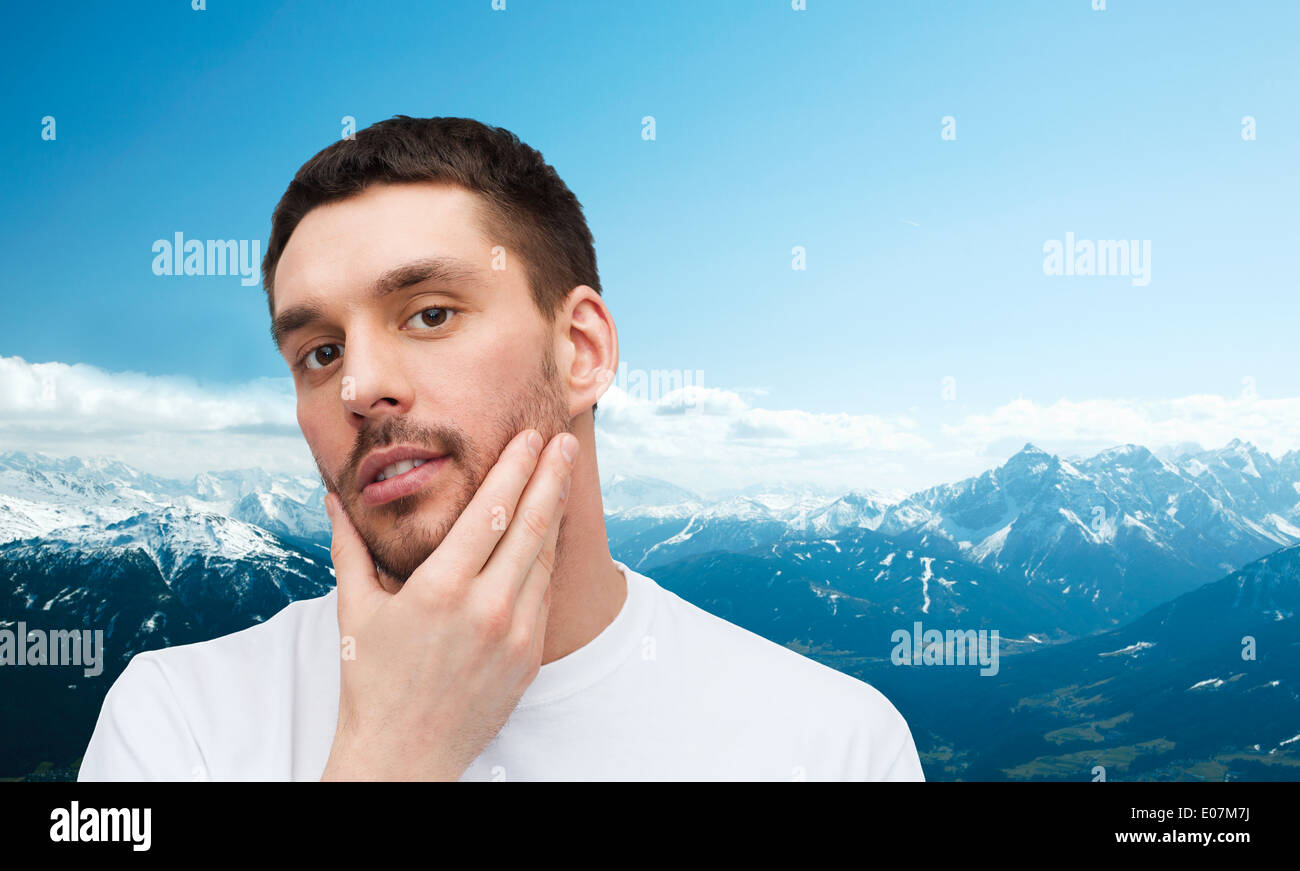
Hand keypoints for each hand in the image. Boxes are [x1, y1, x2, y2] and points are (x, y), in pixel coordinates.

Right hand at [319, 428, 578, 780]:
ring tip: (562, 478)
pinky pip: (545, 595)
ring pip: (545, 559)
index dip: (515, 469)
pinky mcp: (530, 657)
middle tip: (564, 442)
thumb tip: (333, 498)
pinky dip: (548, 560)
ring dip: (556, 514)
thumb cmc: (372, 682)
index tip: (529, 437)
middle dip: (551, 477)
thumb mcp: (355, 611)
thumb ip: (349, 548)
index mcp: (441, 589)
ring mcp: (515, 635)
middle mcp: (487, 608)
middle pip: (532, 525)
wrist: (404, 756)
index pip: (491, 511)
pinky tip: (548, 535)